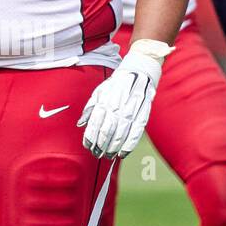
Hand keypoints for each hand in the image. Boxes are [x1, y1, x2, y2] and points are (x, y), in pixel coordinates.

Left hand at [78, 41, 168, 158]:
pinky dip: (130, 144)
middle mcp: (118, 104)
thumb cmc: (117, 83)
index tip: (88, 146)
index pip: (95, 122)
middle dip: (101, 144)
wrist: (140, 69)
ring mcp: (132, 108)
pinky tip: (124, 152)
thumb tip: (80, 124)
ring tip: (109, 155)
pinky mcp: (144, 111)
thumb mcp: (100, 91)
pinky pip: (137, 130)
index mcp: (105, 99)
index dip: (91, 137)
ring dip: (114, 147)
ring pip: (122, 132)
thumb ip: (90, 108)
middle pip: (108, 129)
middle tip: (97, 154)